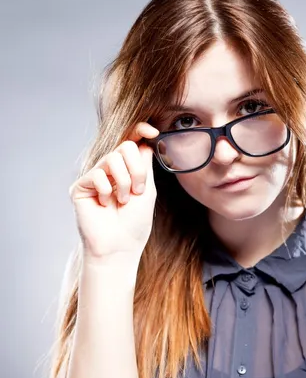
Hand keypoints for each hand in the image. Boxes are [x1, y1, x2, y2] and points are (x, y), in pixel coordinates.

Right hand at [69, 122, 158, 262]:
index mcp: (127, 171)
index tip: (153, 132)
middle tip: (137, 191)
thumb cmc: (135, 223)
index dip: (140, 131)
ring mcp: (95, 178)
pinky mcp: (81, 186)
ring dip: (124, 181)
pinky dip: (106, 189)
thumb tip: (143, 142)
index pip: (131, 143)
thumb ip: (144, 165)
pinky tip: (105, 204)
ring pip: (112, 158)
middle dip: (137, 169)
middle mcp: (110, 171)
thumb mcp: (147, 190)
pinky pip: (97, 173)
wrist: (119, 246)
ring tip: (123, 201)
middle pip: (125, 146)